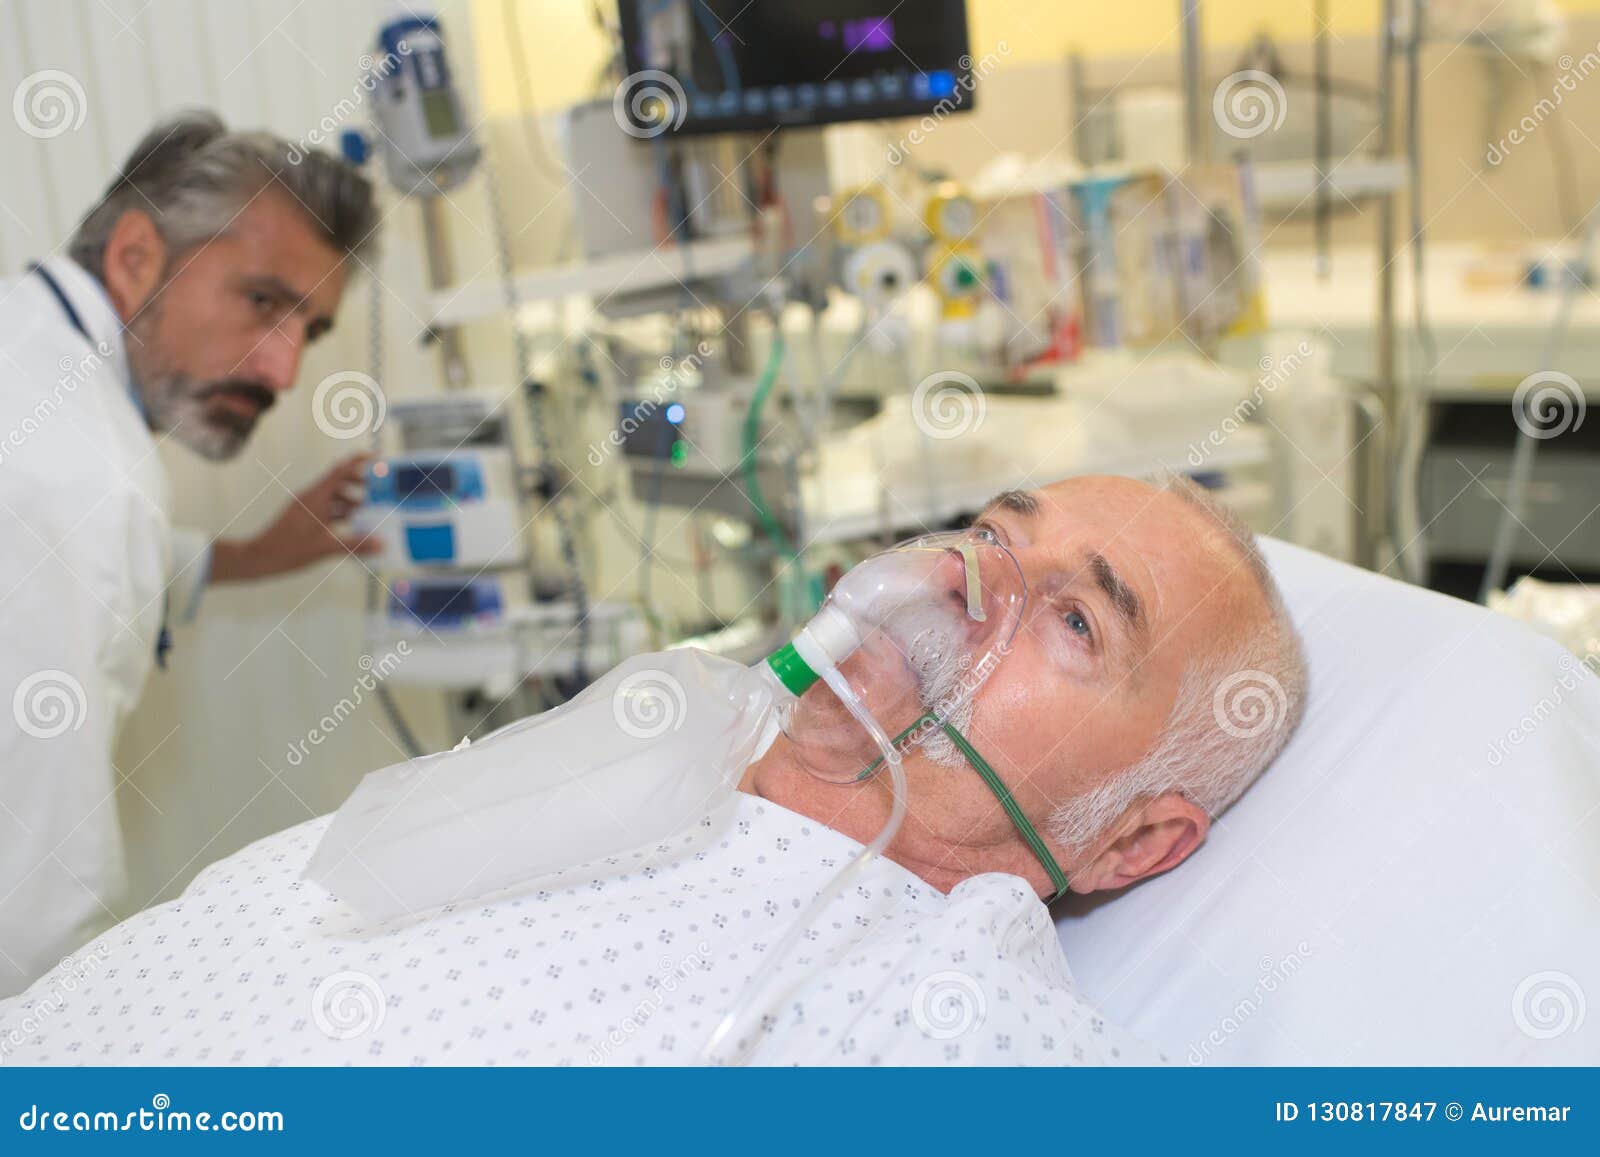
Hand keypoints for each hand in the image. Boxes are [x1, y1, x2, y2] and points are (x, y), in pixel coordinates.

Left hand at [211, 454, 379, 581]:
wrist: (258, 558)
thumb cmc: (288, 550)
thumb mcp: (326, 547)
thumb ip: (355, 545)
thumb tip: (382, 544)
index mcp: (316, 497)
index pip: (340, 470)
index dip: (359, 461)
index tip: (376, 458)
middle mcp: (311, 497)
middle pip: (339, 480)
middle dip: (359, 483)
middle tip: (378, 490)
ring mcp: (307, 507)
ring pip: (334, 496)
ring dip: (352, 500)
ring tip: (368, 512)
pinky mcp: (304, 517)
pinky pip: (327, 509)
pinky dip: (342, 513)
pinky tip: (352, 526)